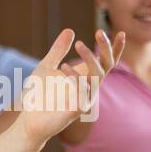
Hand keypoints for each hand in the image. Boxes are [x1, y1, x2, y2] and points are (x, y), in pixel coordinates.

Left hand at [16, 28, 124, 142]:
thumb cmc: (39, 95)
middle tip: (99, 32)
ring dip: (90, 59)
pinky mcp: (77, 109)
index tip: (121, 32)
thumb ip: (58, 50)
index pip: (106, 61)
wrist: (29, 121)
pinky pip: (83, 91)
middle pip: (107, 65)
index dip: (115, 48)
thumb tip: (70, 30)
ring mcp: (86, 98)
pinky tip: (64, 68)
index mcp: (85, 77)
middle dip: (106, 48)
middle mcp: (90, 87)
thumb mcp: (47, 67)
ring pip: (98, 76)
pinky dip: (75, 77)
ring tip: (78, 45)